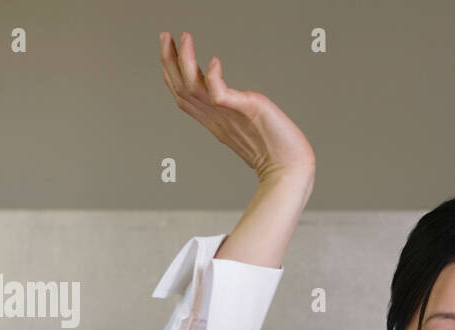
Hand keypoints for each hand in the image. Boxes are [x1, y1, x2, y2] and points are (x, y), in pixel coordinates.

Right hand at [159, 31, 315, 185]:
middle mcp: (216, 118)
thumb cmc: (276, 151)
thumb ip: (234, 111)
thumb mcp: (246, 125)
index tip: (167, 48)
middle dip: (169, 60)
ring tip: (184, 38)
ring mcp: (228, 115)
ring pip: (193, 87)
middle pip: (181, 88)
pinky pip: (220, 94)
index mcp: (214, 121)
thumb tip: (230, 100)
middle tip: (164, 36)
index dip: (171, 72)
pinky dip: (213, 77)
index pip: (182, 95)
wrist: (290, 169)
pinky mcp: (246, 110)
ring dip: (185, 60)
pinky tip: (213, 61)